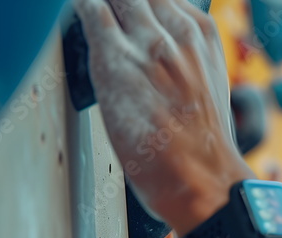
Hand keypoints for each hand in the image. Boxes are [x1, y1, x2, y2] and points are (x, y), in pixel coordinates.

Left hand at [72, 0, 254, 233]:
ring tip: (90, 16)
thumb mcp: (206, 90)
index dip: (142, 3)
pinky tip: (75, 12)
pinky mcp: (116, 58)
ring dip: (102, 6)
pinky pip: (89, 9)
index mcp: (202, 36)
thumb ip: (183, 61)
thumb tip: (160, 60)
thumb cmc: (202, 147)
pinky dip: (81, 7)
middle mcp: (176, 30)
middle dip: (121, 3)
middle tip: (107, 17)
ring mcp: (146, 42)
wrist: (202, 177)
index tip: (126, 13)